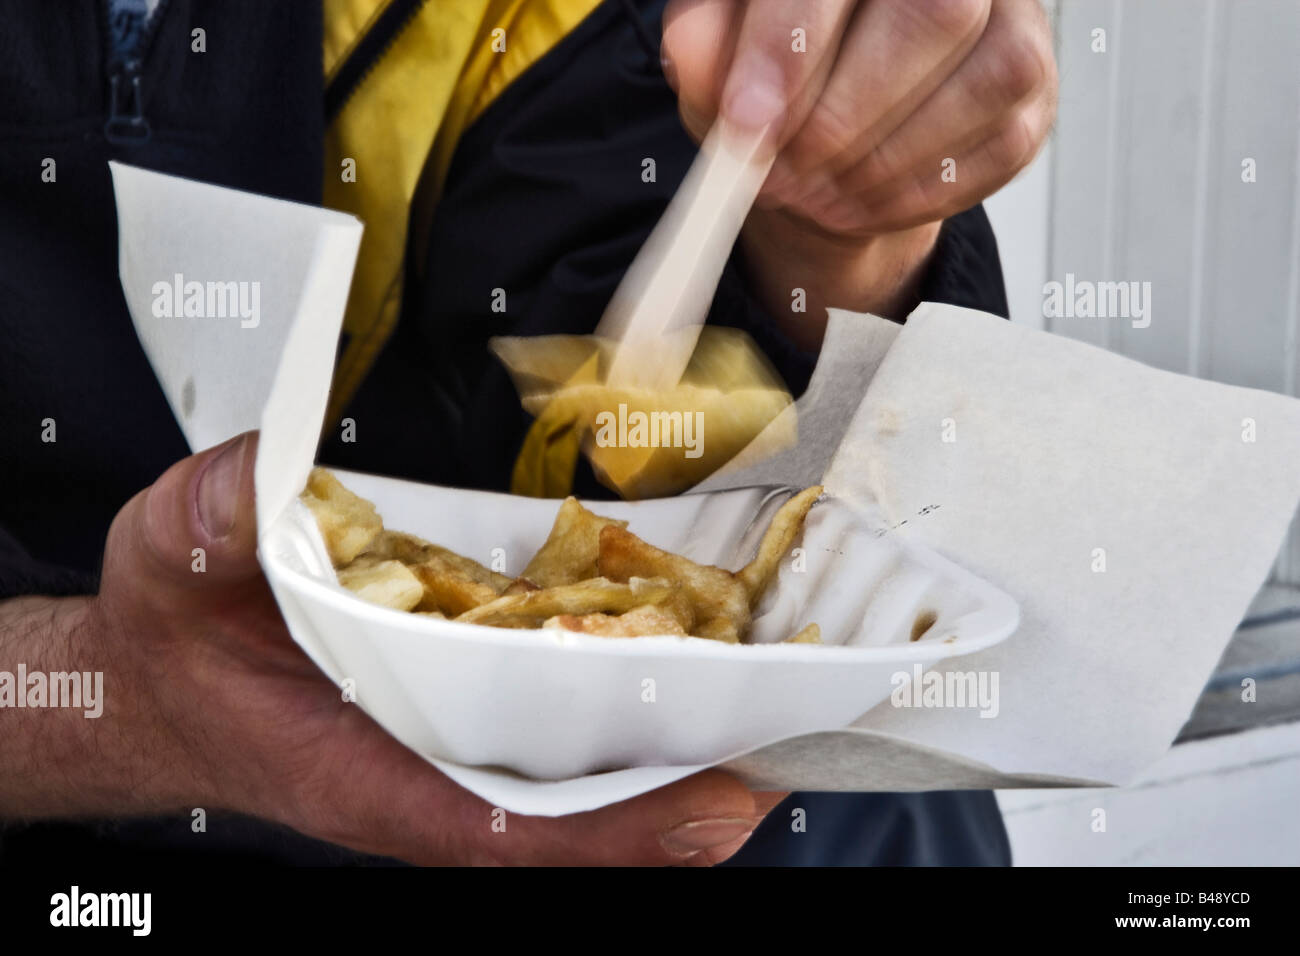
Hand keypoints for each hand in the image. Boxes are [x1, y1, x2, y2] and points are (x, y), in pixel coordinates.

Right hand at [4, 433, 780, 863]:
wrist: (171, 670)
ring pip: (591, 772)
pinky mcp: (475, 708)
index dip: (616, 830)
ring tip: (784, 695)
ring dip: (686, 745)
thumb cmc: (176, 630)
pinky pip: (573, 723)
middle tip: (797, 736)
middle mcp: (434, 774)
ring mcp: (462, 747)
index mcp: (364, 772)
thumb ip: (214, 518)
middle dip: (690, 785)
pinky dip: (642, 701)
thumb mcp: (170, 554)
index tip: (719, 803)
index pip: (501, 824)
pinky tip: (703, 653)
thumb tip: (265, 475)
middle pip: (582, 808)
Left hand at [662, 0, 1056, 336]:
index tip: (749, 123)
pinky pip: (1001, 148)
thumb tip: (691, 56)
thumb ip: (703, 46)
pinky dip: (916, 195)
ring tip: (813, 196)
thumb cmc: (780, 65)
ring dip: (881, 164)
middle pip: (935, 13)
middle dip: (844, 115)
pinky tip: (858, 203)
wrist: (833, 119)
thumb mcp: (719, 49)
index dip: (793, 44)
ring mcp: (1015, 18)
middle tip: (782, 173)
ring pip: (983, 80)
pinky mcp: (1035, 92)